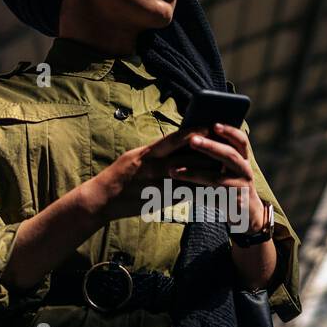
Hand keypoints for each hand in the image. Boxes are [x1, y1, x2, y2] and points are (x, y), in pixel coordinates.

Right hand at [93, 125, 221, 220]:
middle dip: (206, 153)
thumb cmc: (120, 175)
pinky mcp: (159, 200)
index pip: (173, 139)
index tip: (208, 126)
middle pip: (186, 158)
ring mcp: (156, 185)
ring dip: (206, 172)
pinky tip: (210, 188)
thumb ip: (155, 151)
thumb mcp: (135, 157)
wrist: (102, 199)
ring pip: (189, 176)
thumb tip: (177, 143)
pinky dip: (197, 190)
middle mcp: (152, 167)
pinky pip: (183, 195)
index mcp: (146, 153)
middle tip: (224, 148)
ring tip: (222, 167)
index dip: (192, 133)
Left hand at [170, 122, 264, 231]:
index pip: (241, 141)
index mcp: (244, 159)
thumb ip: (219, 156)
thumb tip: (192, 138)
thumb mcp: (232, 169)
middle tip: (192, 140)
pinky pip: (209, 197)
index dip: (230, 132)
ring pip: (216, 179)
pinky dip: (193, 193)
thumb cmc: (233, 186)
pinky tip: (178, 191)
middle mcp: (245, 171)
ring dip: (193, 173)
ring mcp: (240, 188)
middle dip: (210, 147)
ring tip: (173, 170)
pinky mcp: (232, 204)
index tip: (214, 125)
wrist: (249, 215)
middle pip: (230, 155)